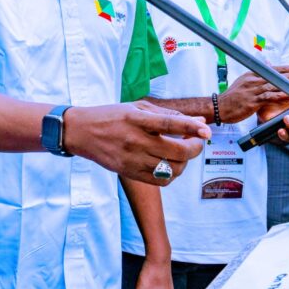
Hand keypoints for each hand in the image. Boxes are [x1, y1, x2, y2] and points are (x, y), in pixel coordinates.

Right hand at [64, 101, 209, 184]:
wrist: (81, 132)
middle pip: (176, 152)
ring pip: (172, 169)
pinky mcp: (129, 173)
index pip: (169, 124)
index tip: (206, 131)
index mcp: (136, 119)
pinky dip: (172, 174)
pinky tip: (170, 164)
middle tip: (197, 141)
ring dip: (185, 163)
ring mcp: (132, 159)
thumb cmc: (112, 116)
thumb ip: (168, 115)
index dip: (191, 128)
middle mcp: (135, 140)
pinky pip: (161, 181)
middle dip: (195, 148)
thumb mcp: (137, 107)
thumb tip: (199, 123)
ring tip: (182, 153)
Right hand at [215, 61, 288, 122]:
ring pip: (273, 85)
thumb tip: (263, 70)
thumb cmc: (231, 97)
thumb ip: (254, 77)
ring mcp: (252, 91)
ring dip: (287, 84)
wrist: (219, 107)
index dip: (284, 68)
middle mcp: (252, 81)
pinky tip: (288, 95)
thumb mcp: (242, 82)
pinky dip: (279, 96)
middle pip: (274, 76)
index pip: (270, 69)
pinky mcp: (253, 102)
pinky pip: (269, 97)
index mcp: (250, 75)